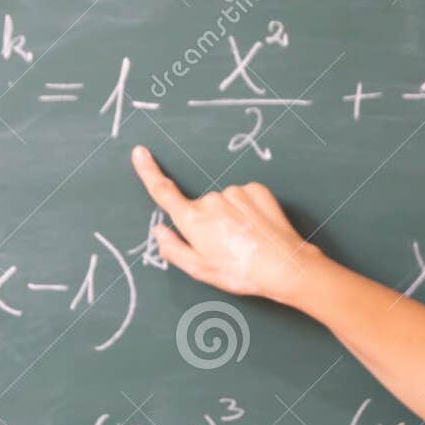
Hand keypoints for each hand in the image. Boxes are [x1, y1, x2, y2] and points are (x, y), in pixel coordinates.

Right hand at [130, 144, 321, 305]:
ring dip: (230, 217)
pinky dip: (247, 210)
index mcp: (193, 221)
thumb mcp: (200, 270)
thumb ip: (174, 249)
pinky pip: (243, 197)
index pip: (163, 192)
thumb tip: (159, 231)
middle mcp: (211, 201)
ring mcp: (234, 192)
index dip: (148, 171)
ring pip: (224, 202)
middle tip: (227, 247)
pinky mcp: (255, 189)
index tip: (140, 152)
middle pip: (201, 207)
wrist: (284, 265)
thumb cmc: (240, 272)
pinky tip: (257, 229)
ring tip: (245, 240)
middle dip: (208, 223)